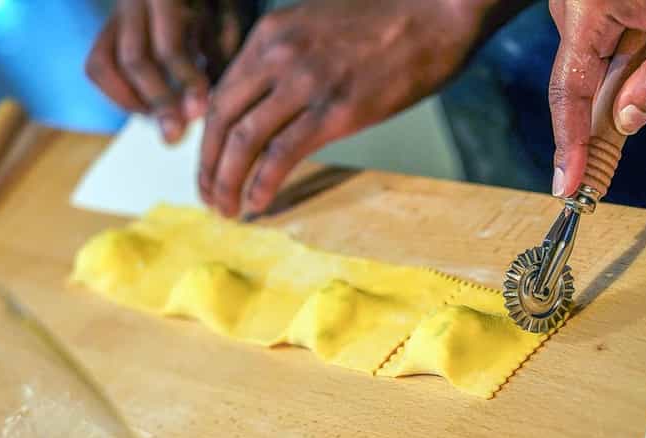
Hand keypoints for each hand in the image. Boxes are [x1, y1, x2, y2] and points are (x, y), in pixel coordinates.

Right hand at [85, 0, 249, 142]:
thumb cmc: (209, 8)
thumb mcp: (220, 19)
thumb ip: (220, 49)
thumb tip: (213, 100)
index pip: (169, 47)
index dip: (184, 83)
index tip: (199, 111)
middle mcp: (133, 2)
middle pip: (134, 60)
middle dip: (158, 102)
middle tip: (174, 135)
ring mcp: (115, 16)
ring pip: (104, 66)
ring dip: (133, 101)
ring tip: (162, 119)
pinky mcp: (105, 32)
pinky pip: (97, 67)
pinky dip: (118, 94)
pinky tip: (146, 109)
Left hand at [198, 0, 527, 216]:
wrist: (438, 9)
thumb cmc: (387, 18)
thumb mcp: (319, 26)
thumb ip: (287, 60)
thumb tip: (273, 103)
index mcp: (270, 34)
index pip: (222, 93)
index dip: (208, 137)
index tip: (209, 163)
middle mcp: (277, 56)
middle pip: (222, 120)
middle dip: (208, 165)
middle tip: (207, 196)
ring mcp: (305, 83)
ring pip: (244, 141)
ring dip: (227, 182)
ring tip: (225, 209)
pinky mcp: (336, 111)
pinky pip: (282, 155)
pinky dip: (262, 184)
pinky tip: (257, 203)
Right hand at [548, 0, 645, 196]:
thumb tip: (628, 122)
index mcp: (589, 11)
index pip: (568, 93)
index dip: (567, 144)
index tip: (565, 187)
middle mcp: (570, 11)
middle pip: (578, 84)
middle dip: (603, 115)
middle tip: (611, 160)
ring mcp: (574, 9)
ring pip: (590, 68)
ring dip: (622, 80)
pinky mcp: (586, 8)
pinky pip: (596, 50)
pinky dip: (621, 64)